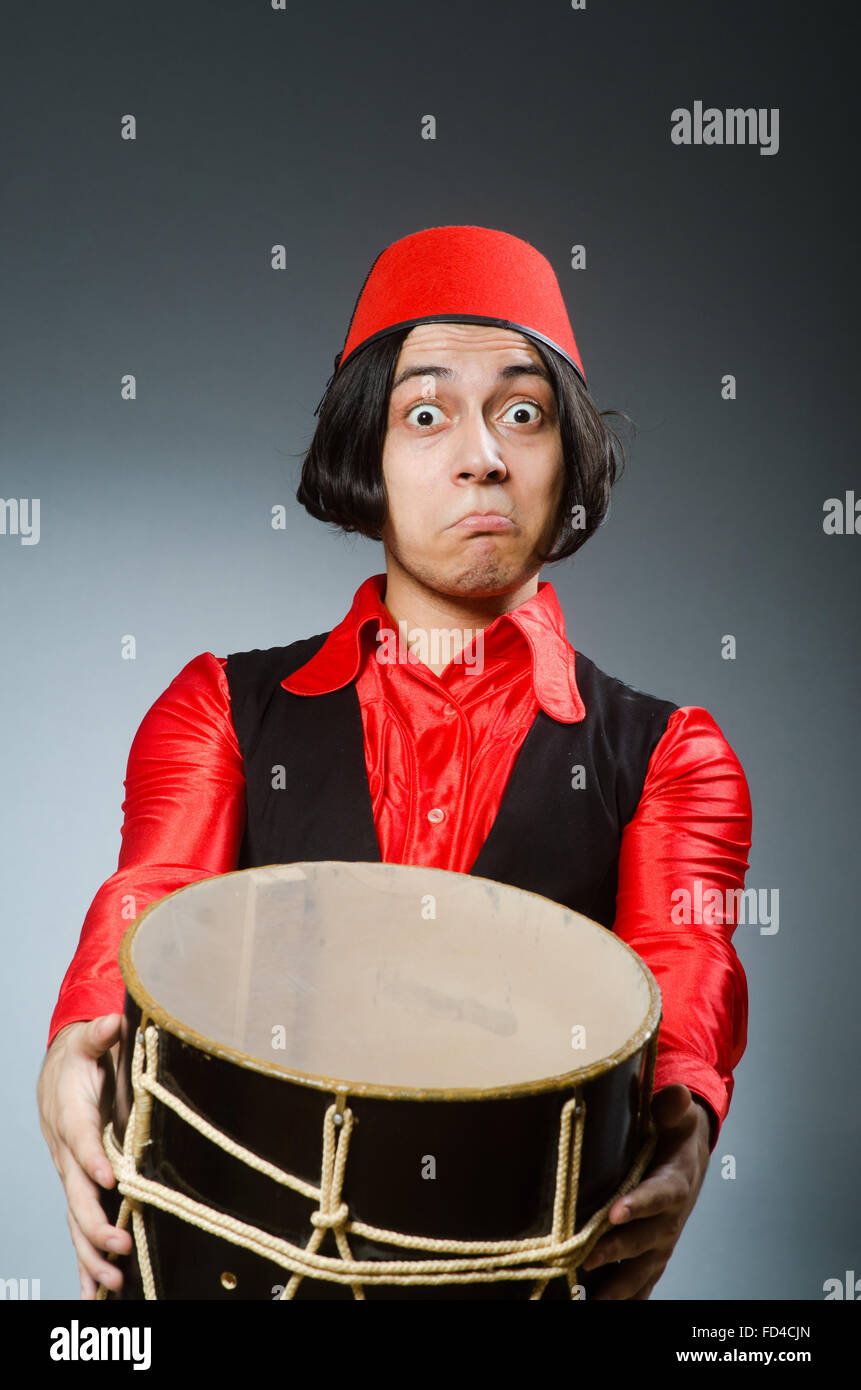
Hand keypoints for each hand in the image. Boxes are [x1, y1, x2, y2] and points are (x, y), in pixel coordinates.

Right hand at [37, 1015, 131, 1297]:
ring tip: (110, 1284)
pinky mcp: (79, 1187)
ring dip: (90, 1254)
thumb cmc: (80, 1060)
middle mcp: (68, 1154)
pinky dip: (86, 1260)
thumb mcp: (90, 1041)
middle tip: (120, 1246)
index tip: (110, 1180)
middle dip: (95, 1224)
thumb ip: (100, 1035)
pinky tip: (97, 1291)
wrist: (58, 1073)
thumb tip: (108, 1021)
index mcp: (72, 1117)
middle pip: (76, 1194)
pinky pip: (80, 1227)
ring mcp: (72, 1174)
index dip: (93, 1159)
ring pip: (75, 1220)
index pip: (80, 1140)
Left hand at [580, 1084, 711, 1299]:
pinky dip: (627, 1297)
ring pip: (643, 1268)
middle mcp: (671, 1218)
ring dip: (619, 1285)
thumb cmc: (674, 1134)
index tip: (615, 1212)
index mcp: (675, 1181)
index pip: (659, 1194)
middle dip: (619, 1250)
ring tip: (592, 1300)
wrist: (689, 1157)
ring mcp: (662, 1240)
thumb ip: (673, 1106)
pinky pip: (642, 1281)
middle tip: (589, 1259)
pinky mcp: (653, 1254)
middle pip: (647, 1238)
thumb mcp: (676, 1114)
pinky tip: (600, 1306)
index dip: (640, 1203)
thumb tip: (677, 1093)